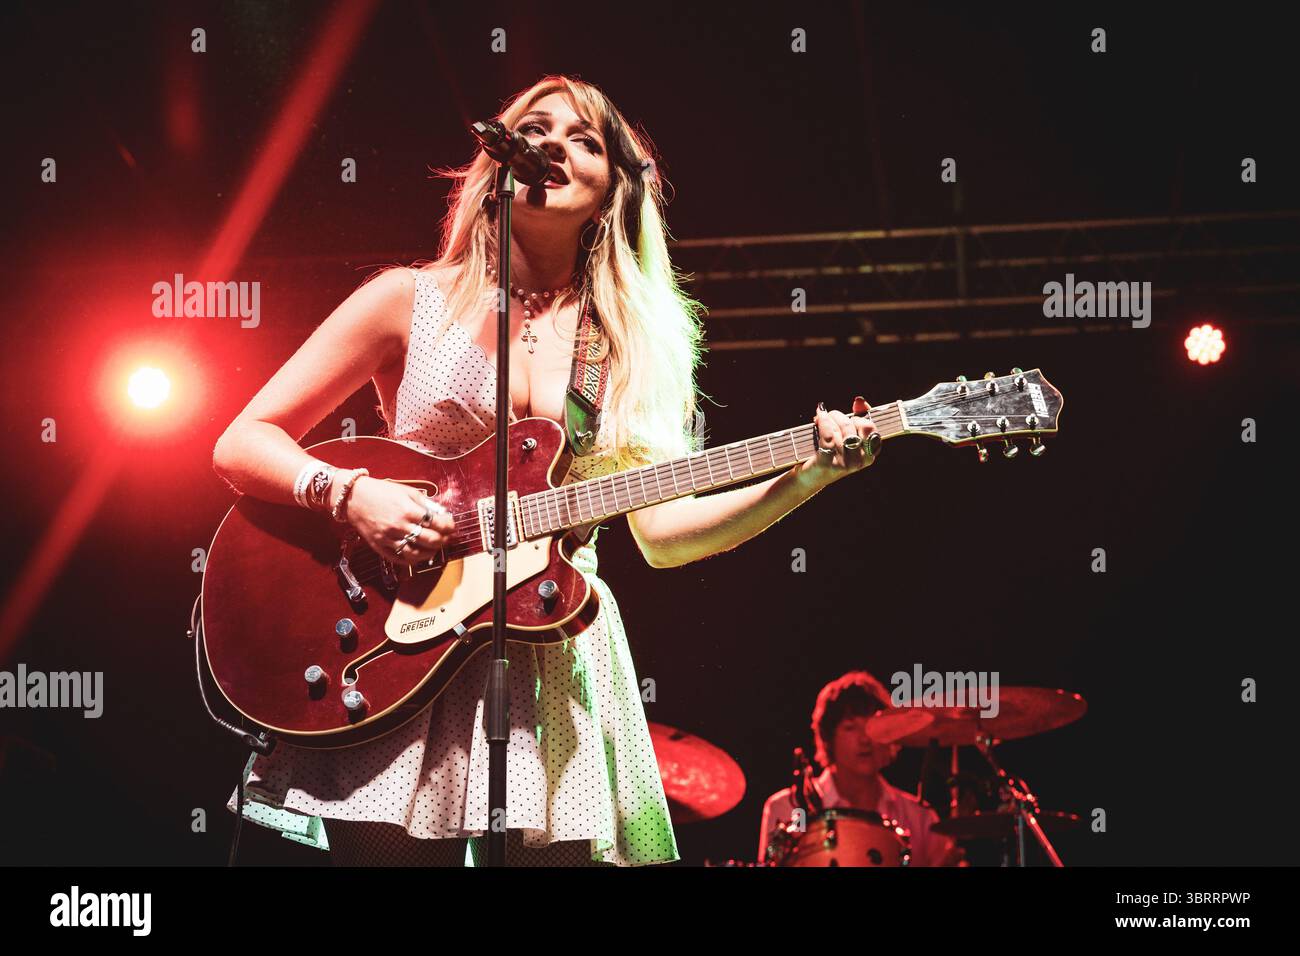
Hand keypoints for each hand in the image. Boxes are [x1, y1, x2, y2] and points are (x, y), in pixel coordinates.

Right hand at [341, 477, 456, 565]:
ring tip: (434, 548)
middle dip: (443, 540)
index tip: (451, 525)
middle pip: (430, 540)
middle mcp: (399, 526)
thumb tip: (441, 513)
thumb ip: (425, 503)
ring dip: (430, 553)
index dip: (449, 526)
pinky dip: (412, 559)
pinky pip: (399, 559)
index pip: (437, 523)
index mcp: (408, 510)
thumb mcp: (407, 491)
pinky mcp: (379, 546)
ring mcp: (389, 538)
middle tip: (445, 537)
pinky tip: (418, 554)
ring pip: (416, 554)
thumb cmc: (381, 492)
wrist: (354, 497)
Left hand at [795, 395, 880, 488]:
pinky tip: (818, 418)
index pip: (871, 429)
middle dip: (839, 416)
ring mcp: (844, 464)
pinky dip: (822, 422)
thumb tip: (860, 401)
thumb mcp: (845, 438)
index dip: (862, 415)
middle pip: (853, 425)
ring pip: (839, 428)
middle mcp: (859, 462)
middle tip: (830, 415)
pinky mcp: (828, 464)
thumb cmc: (829, 454)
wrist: (808, 478)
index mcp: (868, 456)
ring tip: (821, 417)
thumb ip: (856, 419)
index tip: (855, 408)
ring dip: (828, 418)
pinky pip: (828, 434)